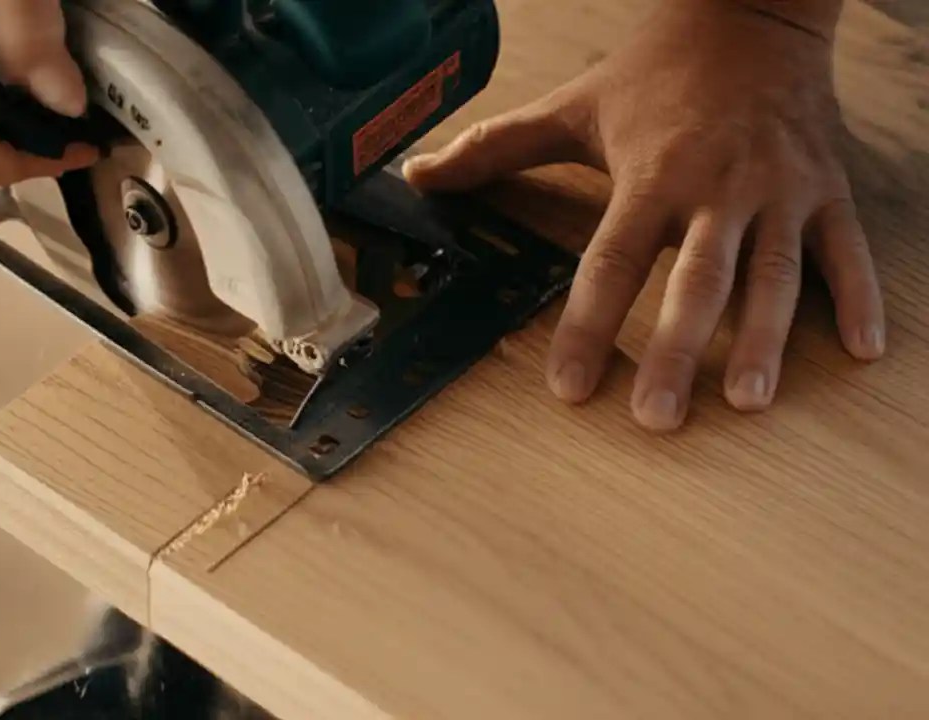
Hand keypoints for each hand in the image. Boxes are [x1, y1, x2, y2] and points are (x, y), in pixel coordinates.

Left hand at [404, 0, 884, 430]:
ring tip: (747, 401)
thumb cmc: (656, 72)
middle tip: (656, 417)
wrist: (753, 11)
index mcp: (653, 174)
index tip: (568, 386)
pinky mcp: (827, 189)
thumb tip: (419, 174)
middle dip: (674, 352)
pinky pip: (847, 250)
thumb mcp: (573, 106)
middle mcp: (718, 187)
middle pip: (695, 281)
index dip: (587, 326)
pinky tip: (864, 351)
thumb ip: (496, 148)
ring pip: (775, 276)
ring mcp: (779, 191)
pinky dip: (860, 298)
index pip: (612, 261)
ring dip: (764, 341)